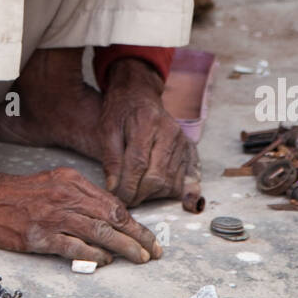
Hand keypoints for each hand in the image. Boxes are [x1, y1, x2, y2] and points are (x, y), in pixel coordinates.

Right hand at [0, 167, 162, 265]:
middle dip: (137, 236)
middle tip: (154, 251)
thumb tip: (108, 217)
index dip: (135, 223)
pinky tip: (105, 261)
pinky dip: (94, 255)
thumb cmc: (20, 194)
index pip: (112, 204)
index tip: (149, 237)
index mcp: (72, 182)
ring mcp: (53, 216)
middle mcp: (66, 196)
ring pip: (99, 232)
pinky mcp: (40, 235)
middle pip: (112, 218)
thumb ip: (80, 197)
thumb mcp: (54, 183)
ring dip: (123, 248)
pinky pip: (74, 247)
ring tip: (138, 258)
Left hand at [100, 59, 201, 210]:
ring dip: (155, 195)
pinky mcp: (189, 148)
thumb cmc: (121, 112)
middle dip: (140, 194)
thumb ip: (111, 159)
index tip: (119, 199)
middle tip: (127, 199)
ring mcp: (182, 141)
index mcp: (146, 122)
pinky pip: (189, 176)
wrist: (139, 96)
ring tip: (140, 192)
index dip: (128, 187)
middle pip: (157, 177)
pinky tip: (184, 202)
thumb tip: (114, 189)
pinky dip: (185, 191)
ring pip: (171, 181)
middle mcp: (169, 132)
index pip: (138, 164)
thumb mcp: (107, 130)